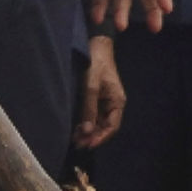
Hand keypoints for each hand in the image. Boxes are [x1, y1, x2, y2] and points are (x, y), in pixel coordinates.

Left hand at [74, 36, 124, 150]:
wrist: (95, 46)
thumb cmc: (95, 64)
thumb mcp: (90, 87)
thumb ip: (89, 110)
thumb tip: (87, 132)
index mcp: (117, 102)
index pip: (112, 127)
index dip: (100, 137)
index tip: (88, 144)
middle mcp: (113, 104)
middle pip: (104, 127)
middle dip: (92, 136)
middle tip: (77, 144)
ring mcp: (105, 102)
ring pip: (98, 122)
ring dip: (88, 131)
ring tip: (74, 138)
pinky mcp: (96, 98)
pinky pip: (93, 115)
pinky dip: (85, 123)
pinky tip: (76, 128)